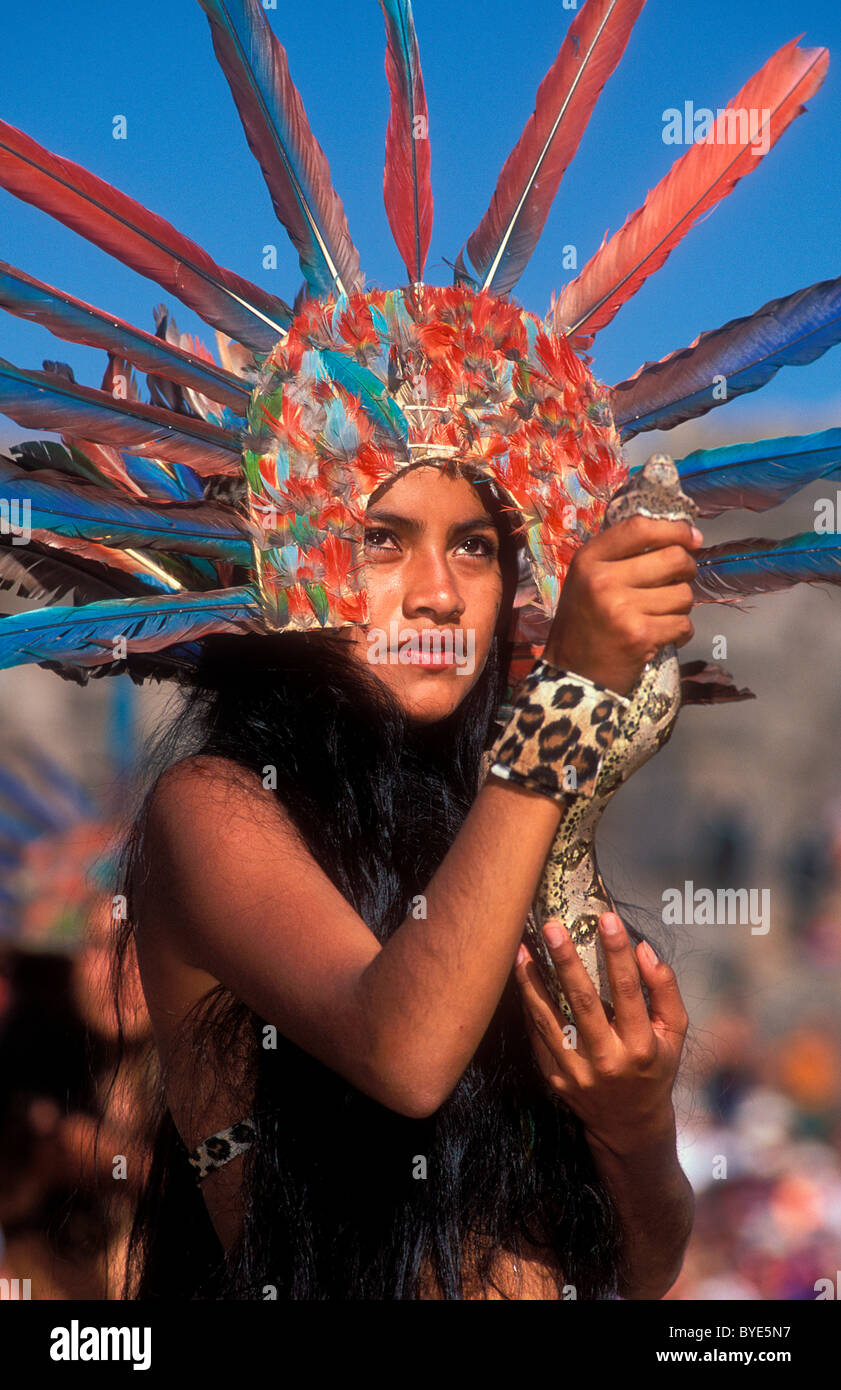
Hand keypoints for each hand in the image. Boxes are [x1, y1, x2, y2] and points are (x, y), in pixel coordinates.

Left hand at [513, 911, 687, 1157]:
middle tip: (551, 927)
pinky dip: (529, 1005)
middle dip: (565, 961)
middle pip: (582, 1002)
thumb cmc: (655, 1069)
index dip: (617, 953)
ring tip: (521, 949)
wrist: (629, 1125)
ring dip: (532, 981)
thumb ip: (664, 990)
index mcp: (641, 1047)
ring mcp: (577, 1072)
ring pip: (548, 1019)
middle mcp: (607, 1060)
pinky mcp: (555, 1077)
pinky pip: (538, 1035)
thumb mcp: (673, 1034)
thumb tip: (644, 949)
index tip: (607, 918)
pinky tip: (523, 978)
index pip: (627, 991)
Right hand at [543, 516, 702, 695]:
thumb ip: (622, 557)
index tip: (692, 537)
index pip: (640, 527)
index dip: (674, 529)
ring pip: (683, 594)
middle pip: (673, 558)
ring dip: (681, 606)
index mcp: (588, 560)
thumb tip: (682, 539)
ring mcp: (621, 609)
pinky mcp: (639, 636)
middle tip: (680, 580)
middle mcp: (602, 580)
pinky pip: (683, 624)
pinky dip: (680, 632)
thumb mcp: (588, 580)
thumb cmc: (586, 624)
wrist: (573, 674)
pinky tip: (664, 635)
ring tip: (662, 615)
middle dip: (688, 569)